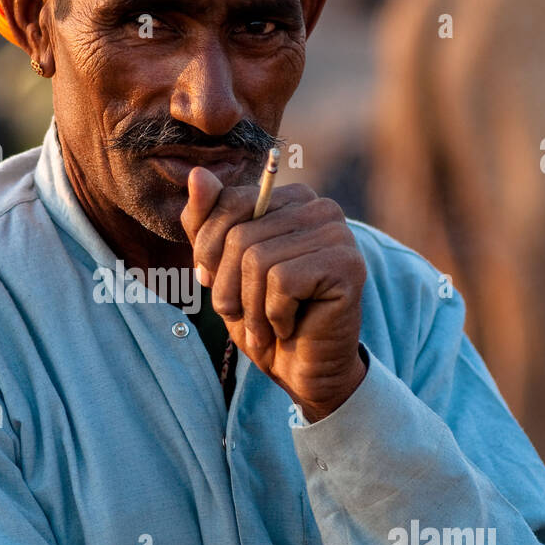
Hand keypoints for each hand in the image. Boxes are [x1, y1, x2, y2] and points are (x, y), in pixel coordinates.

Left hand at [180, 169, 367, 419]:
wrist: (303, 371)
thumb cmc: (262, 318)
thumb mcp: (220, 269)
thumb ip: (206, 222)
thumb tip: (197, 173)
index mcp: (290, 199)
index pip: (227, 203)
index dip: (208, 252)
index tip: (215, 282)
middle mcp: (319, 206)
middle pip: (239, 236)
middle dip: (227, 286)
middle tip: (244, 315)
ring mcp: (338, 233)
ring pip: (257, 260)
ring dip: (250, 307)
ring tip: (267, 325)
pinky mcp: (347, 265)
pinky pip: (282, 281)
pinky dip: (275, 315)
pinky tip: (291, 326)